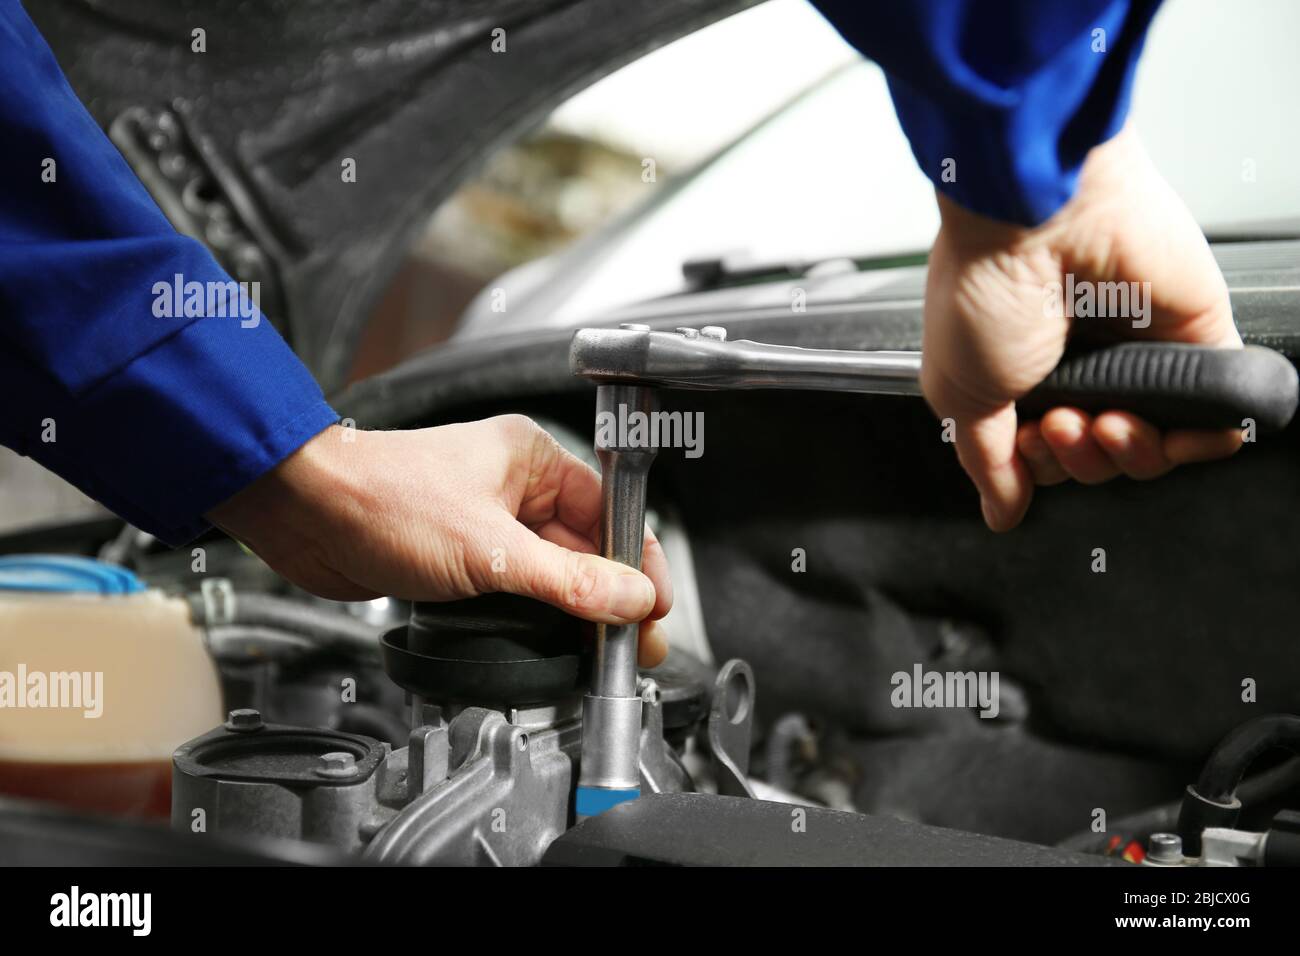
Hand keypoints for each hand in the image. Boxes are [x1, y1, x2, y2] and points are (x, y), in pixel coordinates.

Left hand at [206, 415, 671, 665]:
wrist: (303, 515)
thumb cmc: (381, 499)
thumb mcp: (488, 550)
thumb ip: (568, 581)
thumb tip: (630, 598)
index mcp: (533, 461)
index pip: (610, 514)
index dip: (638, 563)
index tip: (654, 608)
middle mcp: (515, 489)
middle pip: (586, 549)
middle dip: (610, 596)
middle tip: (633, 643)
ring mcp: (489, 524)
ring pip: (552, 574)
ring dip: (574, 611)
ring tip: (598, 650)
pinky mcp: (463, 557)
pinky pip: (517, 590)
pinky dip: (536, 617)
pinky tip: (550, 642)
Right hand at [921, 125, 1242, 530]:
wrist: (1040, 219)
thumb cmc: (984, 285)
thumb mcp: (959, 396)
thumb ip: (986, 461)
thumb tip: (999, 510)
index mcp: (1020, 377)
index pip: (1044, 456)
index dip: (1040, 466)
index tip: (1027, 442)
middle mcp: (1080, 366)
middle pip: (1097, 458)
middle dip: (1079, 460)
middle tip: (1061, 423)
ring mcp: (1137, 354)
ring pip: (1152, 446)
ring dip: (1129, 454)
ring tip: (1104, 419)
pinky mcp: (1193, 339)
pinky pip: (1215, 412)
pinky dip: (1205, 439)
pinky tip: (1179, 438)